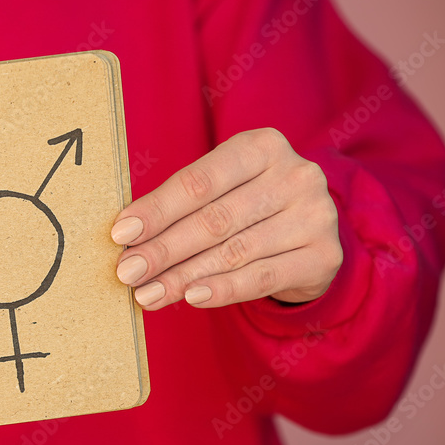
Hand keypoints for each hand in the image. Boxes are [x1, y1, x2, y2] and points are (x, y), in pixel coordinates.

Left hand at [110, 128, 341, 309]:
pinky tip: (191, 297)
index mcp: (261, 146)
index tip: (121, 234)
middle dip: (163, 249)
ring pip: (233, 252)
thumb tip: (127, 234)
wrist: (311, 232)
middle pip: (214, 219)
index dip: (157, 210)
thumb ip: (182, 203)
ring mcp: (315, 215)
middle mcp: (295, 174)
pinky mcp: (324, 255)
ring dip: (183, 276)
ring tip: (147, 293)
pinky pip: (262, 277)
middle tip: (127, 272)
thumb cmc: (249, 205)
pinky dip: (222, 290)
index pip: (199, 182)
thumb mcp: (223, 188)